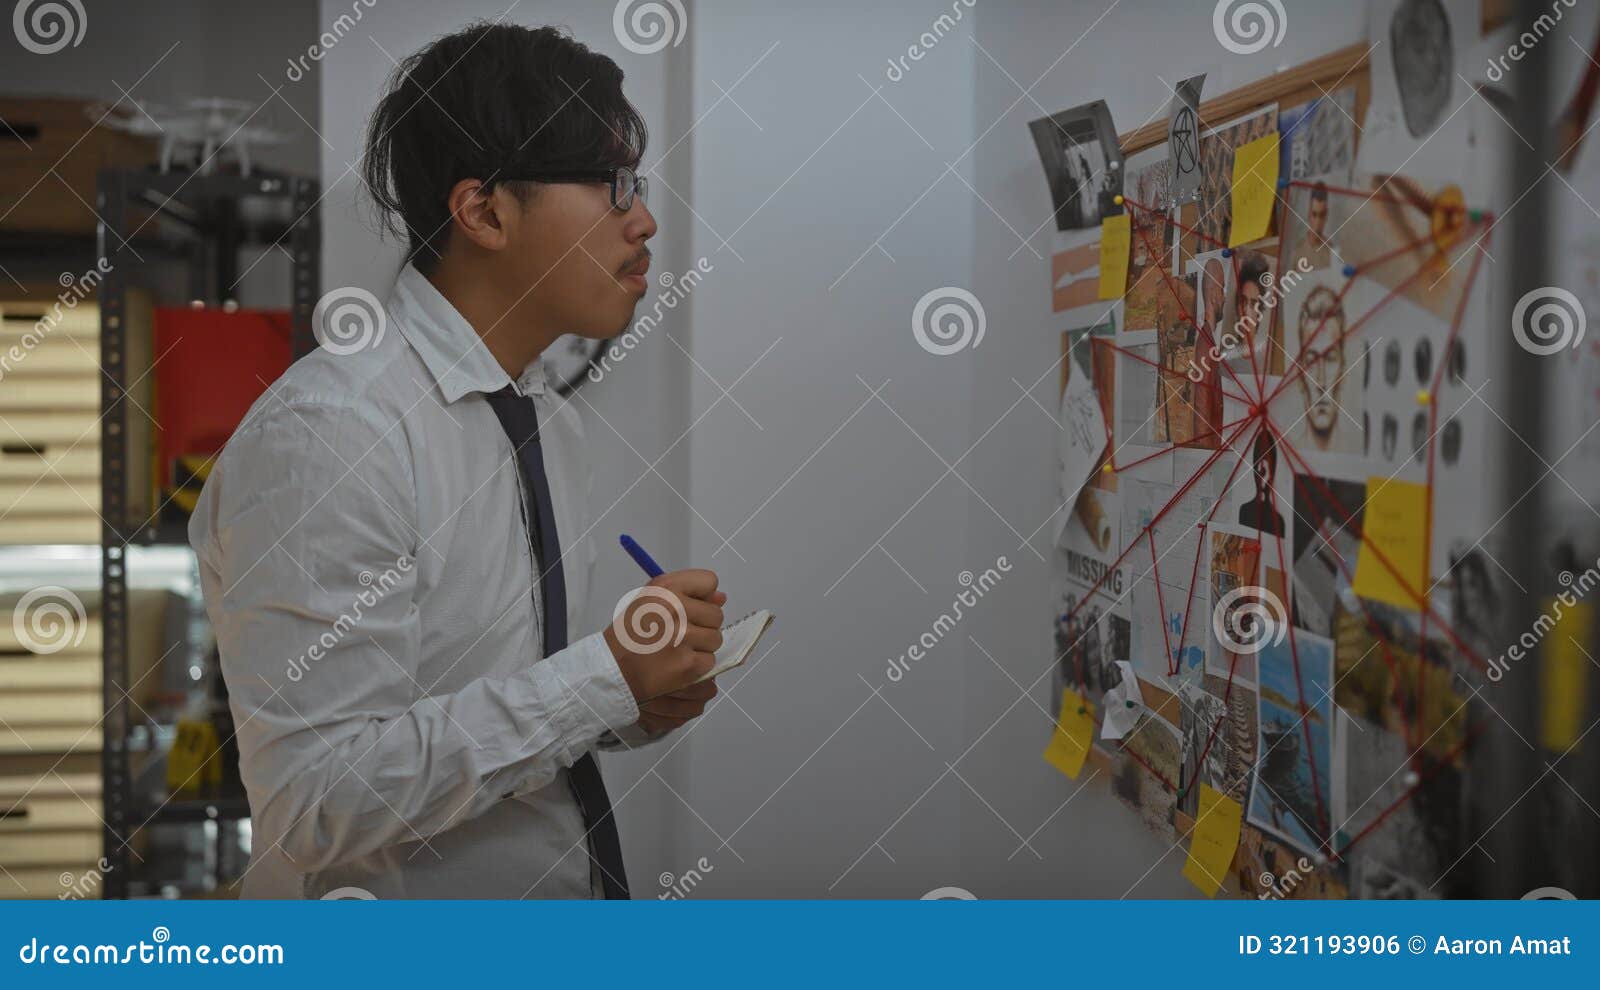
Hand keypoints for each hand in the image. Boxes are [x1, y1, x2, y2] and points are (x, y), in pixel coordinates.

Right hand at [604, 569, 726, 727]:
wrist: (612, 669)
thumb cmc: (630, 634)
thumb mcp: (651, 601)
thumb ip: (687, 593)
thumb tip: (722, 597)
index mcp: (666, 588)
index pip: (709, 581)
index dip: (702, 596)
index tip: (689, 607)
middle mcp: (675, 609)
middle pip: (716, 614)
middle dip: (703, 625)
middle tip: (678, 634)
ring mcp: (683, 638)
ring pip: (716, 639)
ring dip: (701, 646)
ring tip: (676, 649)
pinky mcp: (688, 665)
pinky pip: (709, 661)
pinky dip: (697, 666)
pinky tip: (676, 664)